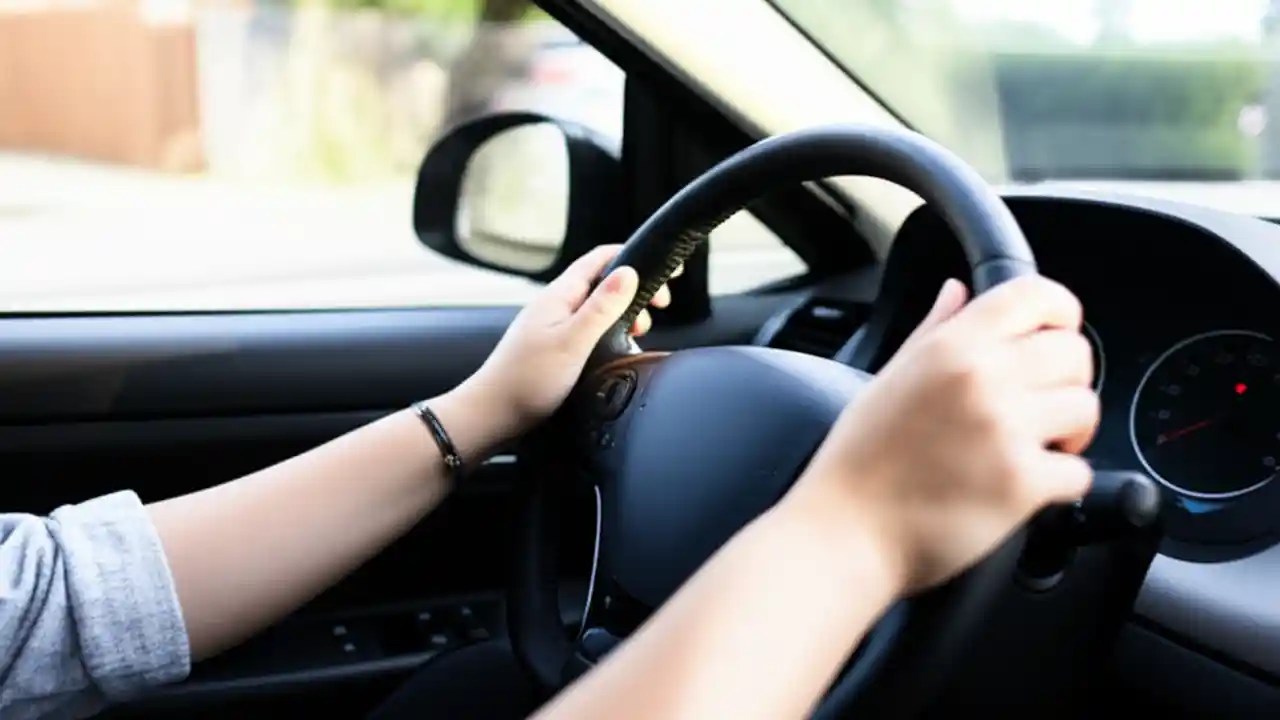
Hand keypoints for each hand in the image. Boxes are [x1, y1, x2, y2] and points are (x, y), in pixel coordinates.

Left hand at [459, 244, 677, 442]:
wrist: (491, 416)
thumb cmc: (525, 382)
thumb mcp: (573, 341)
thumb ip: (602, 307)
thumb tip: (628, 272)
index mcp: (559, 295)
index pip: (601, 258)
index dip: (634, 259)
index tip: (663, 275)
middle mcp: (555, 305)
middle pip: (602, 282)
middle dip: (634, 291)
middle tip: (656, 311)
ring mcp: (553, 326)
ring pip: (597, 308)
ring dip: (623, 315)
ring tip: (637, 334)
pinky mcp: (553, 347)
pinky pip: (588, 329)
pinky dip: (609, 334)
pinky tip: (615, 351)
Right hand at [783, 275, 1098, 595]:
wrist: (844, 532)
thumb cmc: (859, 461)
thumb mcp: (887, 379)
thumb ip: (932, 330)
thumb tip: (959, 291)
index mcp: (950, 347)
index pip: (1036, 296)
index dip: (1061, 311)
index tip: (1059, 333)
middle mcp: (981, 378)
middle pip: (1074, 353)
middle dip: (1067, 380)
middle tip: (1041, 406)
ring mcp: (1004, 430)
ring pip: (1085, 409)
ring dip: (1068, 432)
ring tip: (1033, 448)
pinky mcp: (1022, 483)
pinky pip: (1079, 471)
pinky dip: (1060, 484)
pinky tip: (1023, 487)